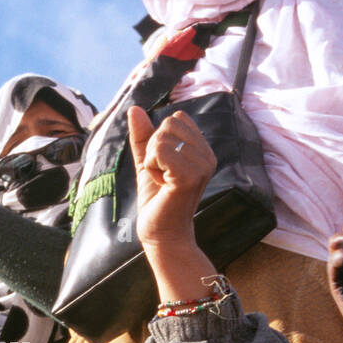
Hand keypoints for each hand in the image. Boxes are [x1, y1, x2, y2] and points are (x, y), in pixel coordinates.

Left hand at [128, 107, 215, 254]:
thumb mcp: (147, 163)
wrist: (161, 234)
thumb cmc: (156, 201)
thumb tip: (134, 108)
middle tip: (161, 176)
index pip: (175, 119)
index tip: (163, 167)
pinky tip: (162, 185)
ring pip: (162, 138)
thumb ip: (143, 137)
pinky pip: (160, 151)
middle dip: (153, 150)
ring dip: (152, 161)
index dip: (159, 141)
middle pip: (168, 125)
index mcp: (203, 150)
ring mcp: (202, 166)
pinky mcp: (190, 176)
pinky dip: (151, 168)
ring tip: (162, 182)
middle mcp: (207, 156)